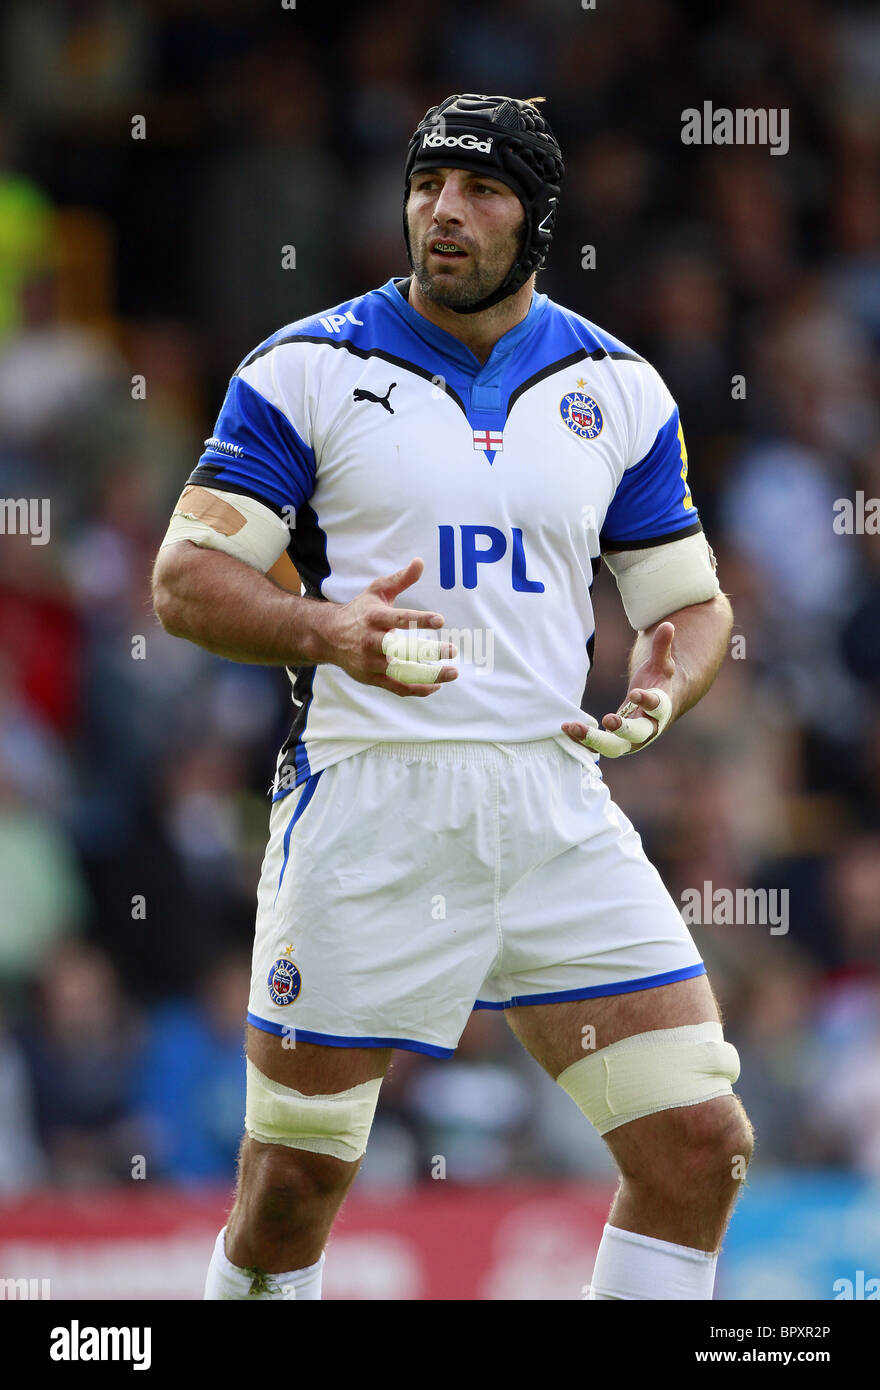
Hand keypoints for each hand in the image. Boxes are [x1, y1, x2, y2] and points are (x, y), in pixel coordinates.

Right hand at [313, 557, 457, 696]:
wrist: (328, 637)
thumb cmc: (360, 611)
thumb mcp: (377, 591)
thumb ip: (400, 579)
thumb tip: (420, 562)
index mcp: (374, 618)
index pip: (399, 619)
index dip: (420, 620)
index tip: (441, 620)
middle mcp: (370, 641)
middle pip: (401, 649)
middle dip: (428, 652)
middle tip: (452, 650)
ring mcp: (370, 662)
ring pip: (402, 672)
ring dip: (429, 675)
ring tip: (452, 673)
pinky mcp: (371, 678)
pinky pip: (397, 688)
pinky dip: (418, 689)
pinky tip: (436, 684)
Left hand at [561, 621, 676, 754]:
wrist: (661, 709)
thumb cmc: (660, 683)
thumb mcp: (662, 664)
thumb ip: (662, 648)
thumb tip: (668, 625)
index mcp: (662, 709)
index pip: (658, 708)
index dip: (648, 701)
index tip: (635, 693)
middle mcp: (649, 728)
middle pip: (637, 735)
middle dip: (623, 730)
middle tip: (608, 720)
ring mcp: (632, 739)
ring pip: (614, 747)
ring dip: (593, 739)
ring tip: (573, 727)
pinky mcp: (617, 741)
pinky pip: (599, 745)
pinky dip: (583, 739)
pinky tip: (566, 728)